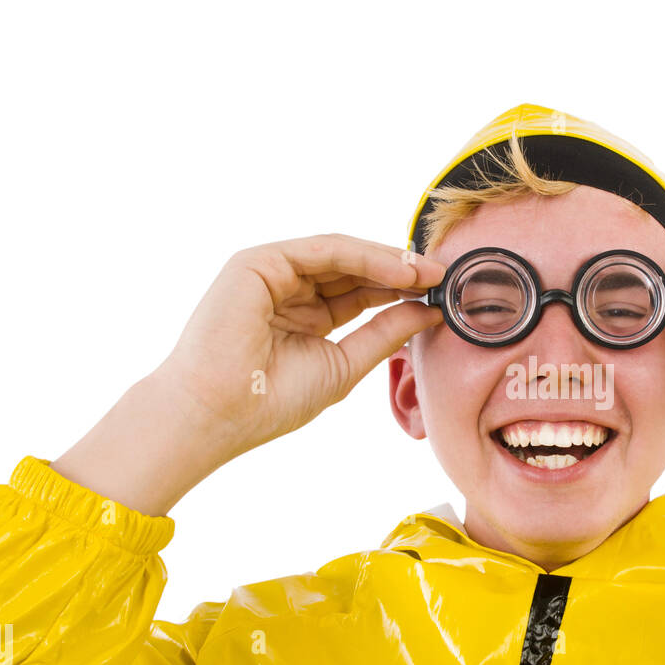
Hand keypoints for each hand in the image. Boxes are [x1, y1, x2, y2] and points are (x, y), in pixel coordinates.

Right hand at [157, 233, 444, 457]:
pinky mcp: (258, 262)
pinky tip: (399, 270)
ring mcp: (272, 272)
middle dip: (402, 270)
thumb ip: (384, 334)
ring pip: (342, 254)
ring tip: (428, 273)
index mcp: (306, 315)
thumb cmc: (271, 400)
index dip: (402, 290)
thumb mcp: (345, 363)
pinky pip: (323, 250)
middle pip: (355, 269)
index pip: (362, 292)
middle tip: (444, 276)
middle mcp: (289, 289)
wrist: (220, 413)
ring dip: (389, 260)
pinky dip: (364, 256)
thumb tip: (428, 313)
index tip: (441, 295)